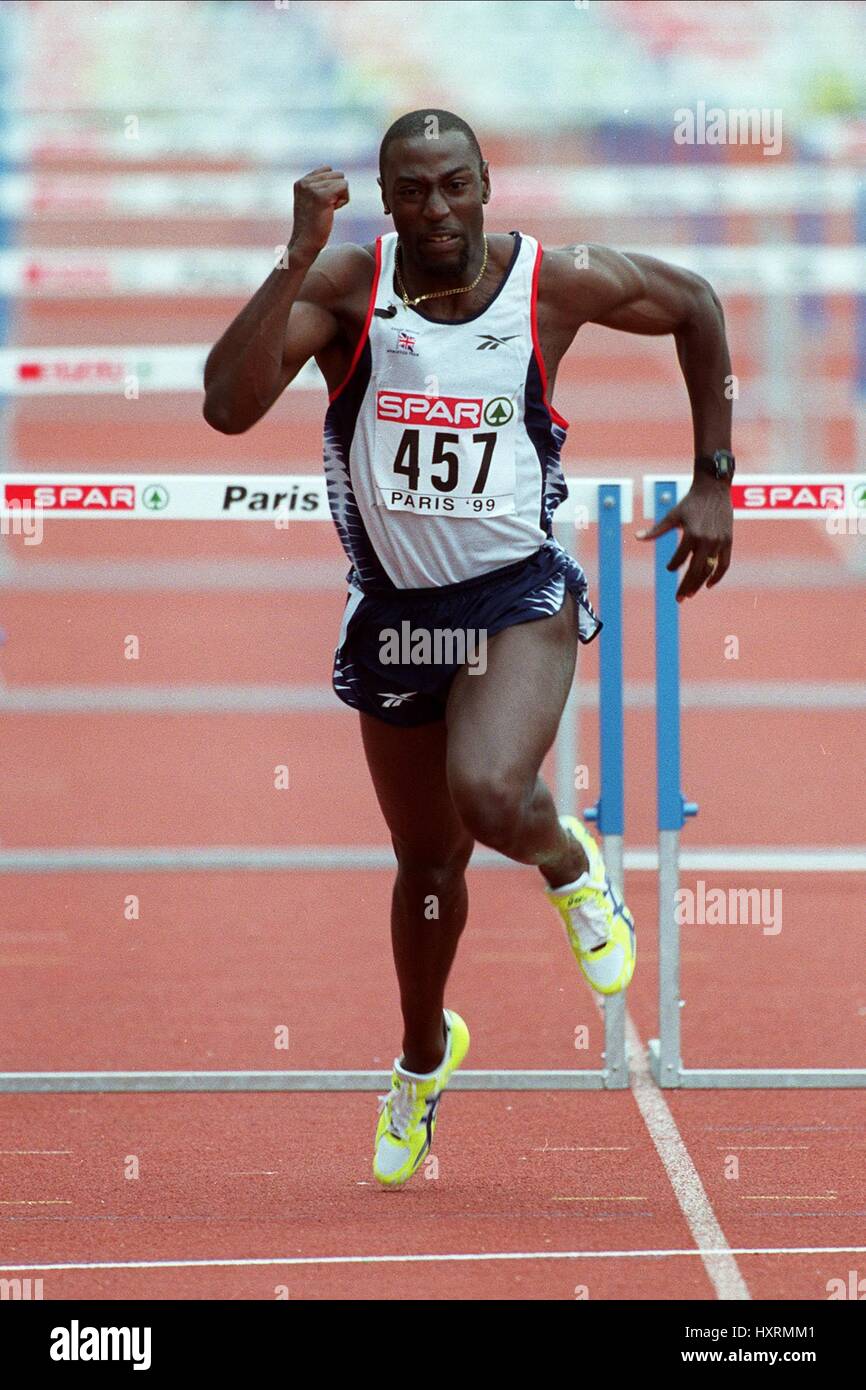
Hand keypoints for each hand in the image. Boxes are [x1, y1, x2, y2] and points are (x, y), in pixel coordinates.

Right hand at [288, 166, 349, 268]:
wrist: (305, 244)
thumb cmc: (311, 227)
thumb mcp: (311, 202)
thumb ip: (319, 187)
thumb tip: (339, 174)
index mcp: (301, 182)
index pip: (327, 169)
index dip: (331, 186)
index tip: (323, 202)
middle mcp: (305, 182)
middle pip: (337, 174)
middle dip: (337, 191)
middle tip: (326, 208)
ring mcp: (313, 188)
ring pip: (342, 180)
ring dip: (340, 197)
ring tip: (328, 210)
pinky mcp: (322, 196)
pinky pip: (345, 187)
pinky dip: (343, 200)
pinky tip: (333, 210)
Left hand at [636, 474, 732, 601]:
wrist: (713, 489)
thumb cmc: (690, 502)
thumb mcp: (672, 515)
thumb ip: (657, 530)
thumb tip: (637, 537)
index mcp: (691, 534)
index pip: (680, 559)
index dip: (673, 565)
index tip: (669, 568)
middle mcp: (706, 540)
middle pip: (695, 570)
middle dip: (686, 586)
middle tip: (679, 598)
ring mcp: (719, 542)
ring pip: (709, 570)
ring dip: (699, 584)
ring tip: (690, 594)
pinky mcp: (728, 541)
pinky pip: (724, 564)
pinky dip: (717, 576)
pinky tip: (708, 585)